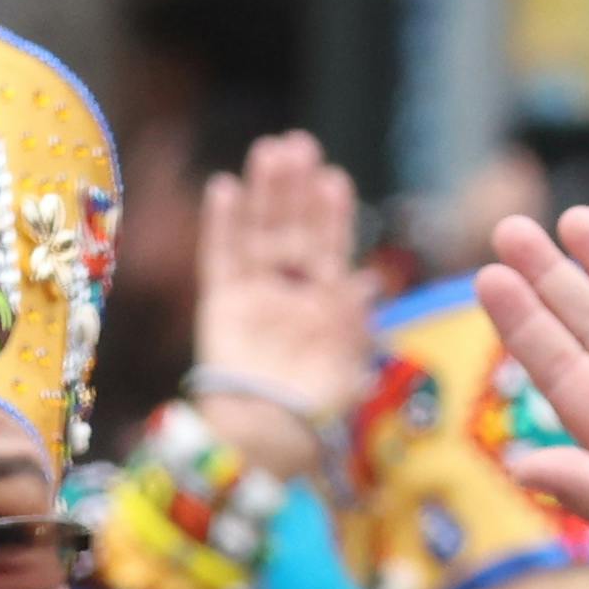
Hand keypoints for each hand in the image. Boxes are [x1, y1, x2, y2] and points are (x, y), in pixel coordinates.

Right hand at [185, 131, 369, 458]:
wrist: (264, 443)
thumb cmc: (315, 414)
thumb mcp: (351, 364)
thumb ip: (355, 322)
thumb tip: (369, 280)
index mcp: (325, 304)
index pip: (328, 248)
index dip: (331, 214)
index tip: (333, 179)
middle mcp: (289, 293)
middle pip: (292, 230)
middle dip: (294, 190)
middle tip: (297, 146)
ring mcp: (254, 297)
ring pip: (259, 234)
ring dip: (263, 194)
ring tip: (269, 151)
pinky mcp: (220, 307)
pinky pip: (219, 259)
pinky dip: (220, 225)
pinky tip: (223, 188)